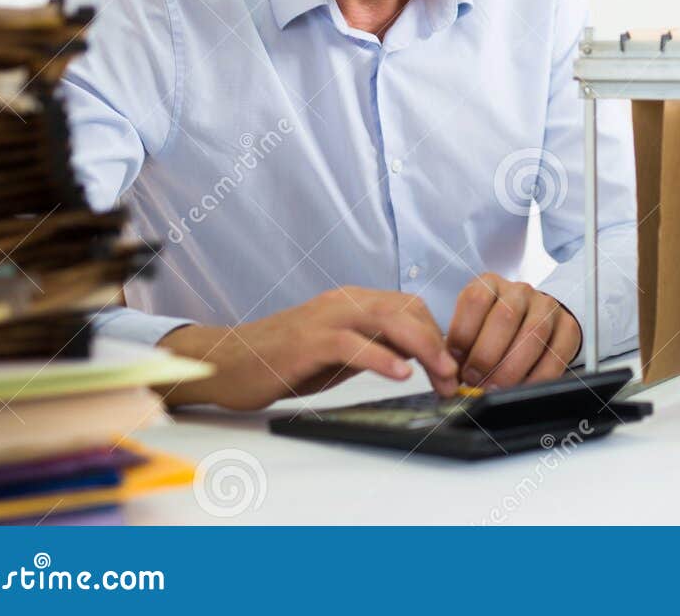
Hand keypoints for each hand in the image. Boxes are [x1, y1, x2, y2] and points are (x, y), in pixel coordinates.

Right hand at [155, 287, 458, 409]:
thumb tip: (415, 358)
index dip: (437, 336)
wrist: (226, 362)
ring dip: (422, 348)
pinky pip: (353, 343)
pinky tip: (401, 373)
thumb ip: (375, 348)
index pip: (410, 308)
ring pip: (388, 319)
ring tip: (442, 374)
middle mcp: (344, 302)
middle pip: (407, 310)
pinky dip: (381, 357)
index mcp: (354, 302)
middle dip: (438, 343)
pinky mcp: (308, 340)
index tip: (450, 368)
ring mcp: (326, 318)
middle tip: (453, 377)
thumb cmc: (283, 359)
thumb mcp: (339, 353)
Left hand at [446, 273, 580, 388]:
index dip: (463, 333)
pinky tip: (523, 388)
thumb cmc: (494, 331)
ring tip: (496, 389)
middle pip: (505, 317)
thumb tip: (449, 378)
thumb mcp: (472, 329)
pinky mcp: (568, 327)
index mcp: (490, 284)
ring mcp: (547, 307)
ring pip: (533, 334)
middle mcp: (520, 292)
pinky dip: (538, 376)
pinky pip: (556, 354)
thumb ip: (461, 348)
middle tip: (475, 380)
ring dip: (512, 368)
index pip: (476, 299)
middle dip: (486, 355)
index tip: (453, 361)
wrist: (533, 322)